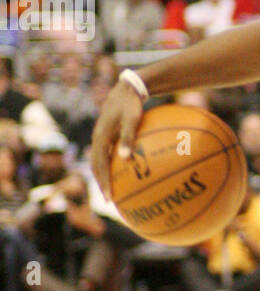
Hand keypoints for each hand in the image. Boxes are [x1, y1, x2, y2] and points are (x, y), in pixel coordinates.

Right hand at [90, 81, 144, 198]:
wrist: (127, 89)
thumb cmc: (131, 104)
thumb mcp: (131, 120)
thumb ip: (128, 138)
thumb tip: (126, 160)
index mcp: (100, 137)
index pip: (99, 165)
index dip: (104, 182)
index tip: (110, 198)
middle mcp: (97, 139)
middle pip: (96, 166)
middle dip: (102, 184)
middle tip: (110, 201)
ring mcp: (101, 137)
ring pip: (100, 161)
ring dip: (105, 176)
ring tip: (114, 190)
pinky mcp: (108, 136)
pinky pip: (107, 154)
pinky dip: (111, 165)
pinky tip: (124, 172)